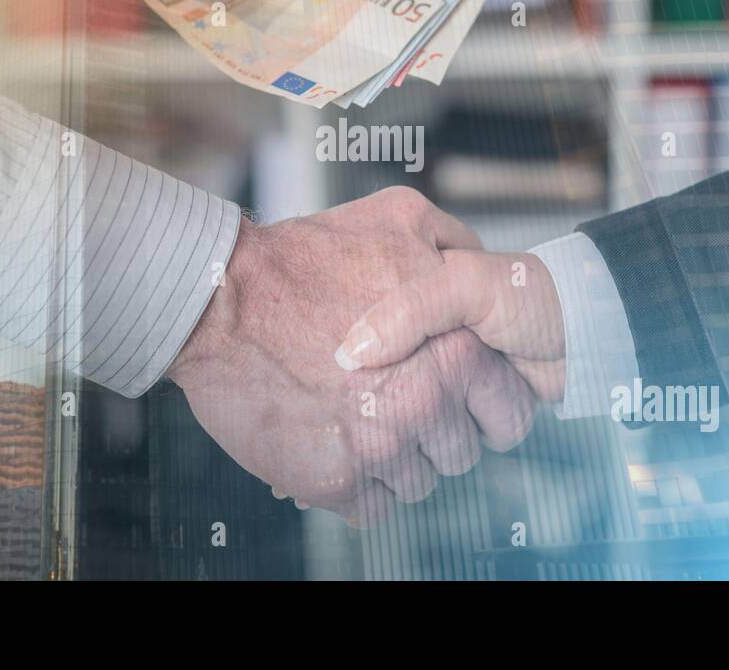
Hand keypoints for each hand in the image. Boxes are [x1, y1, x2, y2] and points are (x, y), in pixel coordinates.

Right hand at [165, 189, 536, 526]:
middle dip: (432, 430)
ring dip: (391, 458)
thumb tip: (483, 270)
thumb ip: (459, 247)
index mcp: (456, 350)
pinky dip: (356, 484)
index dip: (478, 399)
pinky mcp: (333, 480)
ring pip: (415, 483)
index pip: (508, 411)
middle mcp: (424, 405)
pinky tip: (334, 441)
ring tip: (355, 413)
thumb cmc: (306, 258)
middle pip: (459, 452)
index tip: (449, 386)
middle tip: (390, 395)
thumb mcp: (403, 219)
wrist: (220, 299)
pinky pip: (372, 508)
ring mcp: (378, 447)